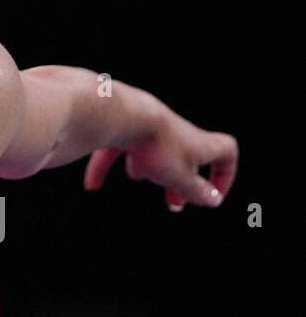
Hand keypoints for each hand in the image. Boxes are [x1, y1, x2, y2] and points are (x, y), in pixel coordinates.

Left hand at [83, 108, 237, 211]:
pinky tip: (91, 185)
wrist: (121, 115)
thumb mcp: (180, 177)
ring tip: (136, 178)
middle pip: (184, 155)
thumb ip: (196, 190)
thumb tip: (213, 200)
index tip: (212, 192)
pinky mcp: (121, 125)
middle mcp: (176, 132)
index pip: (226, 150)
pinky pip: (115, 146)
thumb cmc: (156, 146)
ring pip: (150, 146)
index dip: (225, 173)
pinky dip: (104, 165)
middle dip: (180, 179)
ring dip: (146, 162)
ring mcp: (148, 127)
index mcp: (198, 143)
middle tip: (174, 201)